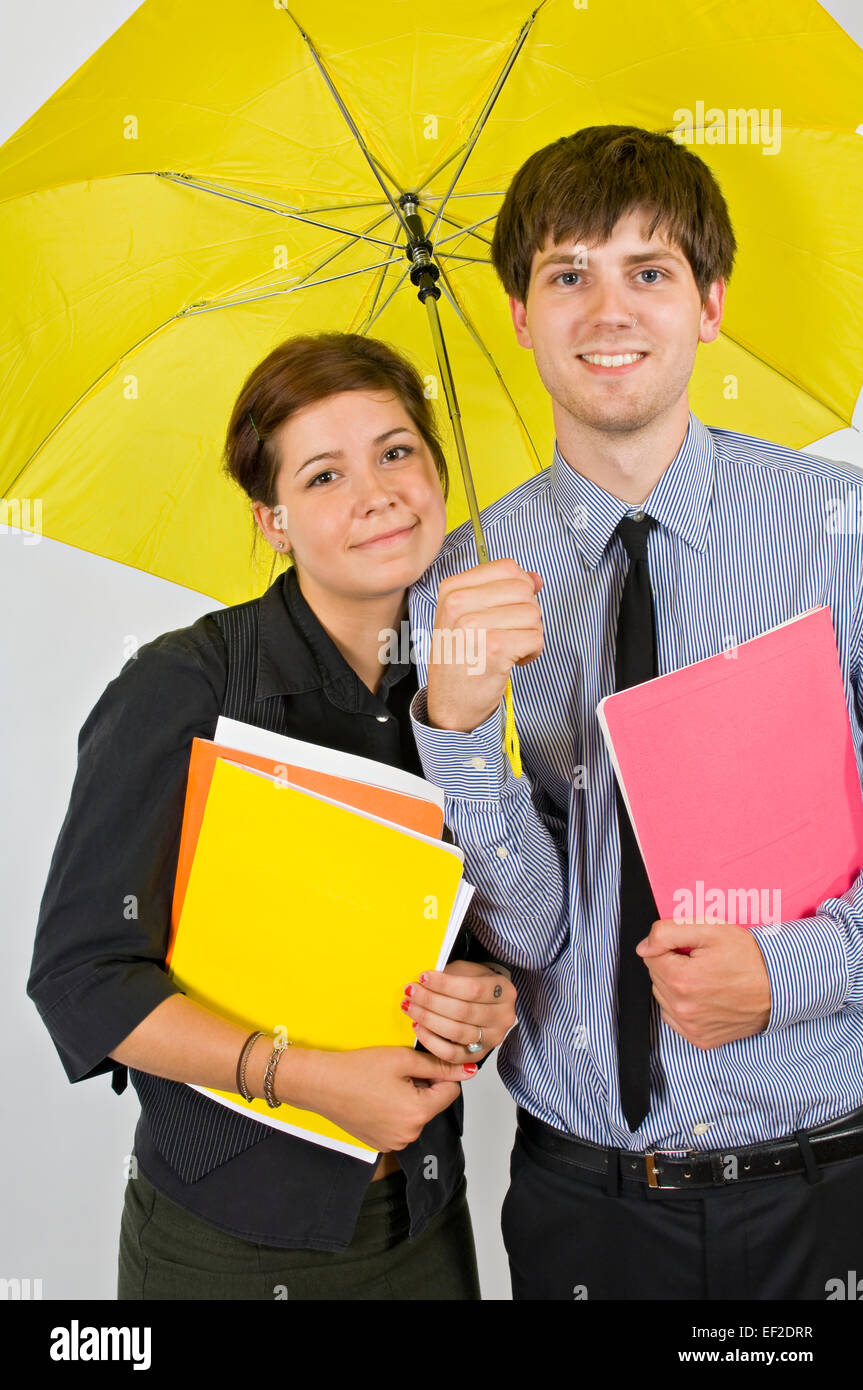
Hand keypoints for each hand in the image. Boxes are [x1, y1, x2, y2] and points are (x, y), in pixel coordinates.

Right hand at [281, 1046, 474, 1152]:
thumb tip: (467, 1069)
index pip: (451, 1092)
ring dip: (409, 1098)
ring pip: (417, 1114)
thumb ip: (439, 1064)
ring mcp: (394, 1143)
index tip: (419, 1065)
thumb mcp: (403, 1059)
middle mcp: (409, 1134)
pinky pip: (401, 1124)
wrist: (322, 1084)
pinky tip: (376, 1098)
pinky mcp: (381, 1144)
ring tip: (383, 1086)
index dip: (438, 1073)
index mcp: (418, 1113)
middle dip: (422, 1086)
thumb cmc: (358, 1069)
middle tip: (396, 1074)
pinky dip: (395, 1111)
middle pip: (433, 1104)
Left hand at [401, 960, 517, 1062]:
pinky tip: (418, 1027)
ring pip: (456, 1033)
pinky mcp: (478, 1056)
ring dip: (428, 1020)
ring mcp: (492, 1039)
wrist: (487, 1002)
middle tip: (410, 992)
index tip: (423, 977)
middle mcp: (503, 1018)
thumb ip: (449, 975)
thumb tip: (422, 982)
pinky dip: (431, 1042)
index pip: (473, 989)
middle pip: (463, 1012)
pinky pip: (451, 1055)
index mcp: (505, 992)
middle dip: (431, 1001)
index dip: (445, 984)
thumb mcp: (467, 970)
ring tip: (410, 1007)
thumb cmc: (475, 983)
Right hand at [426, 558, 543, 732]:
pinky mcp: (494, 647)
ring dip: (530, 635)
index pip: (507, 567)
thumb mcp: (468, 618)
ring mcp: (474, 625)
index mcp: (451, 590)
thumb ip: (501, 592)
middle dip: (527, 613)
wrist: (449, 706)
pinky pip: (536, 637)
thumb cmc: (460, 662)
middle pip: (524, 589)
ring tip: (509, 650)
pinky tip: (514, 661)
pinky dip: (532, 652)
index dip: (520, 588)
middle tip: (509, 634)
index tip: (508, 611)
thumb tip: (535, 578)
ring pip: (533, 613)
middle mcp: (459, 604)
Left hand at [636, 920, 771, 1048]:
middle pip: (656, 976)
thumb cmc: (748, 957)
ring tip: (705, 979)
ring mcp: (691, 1027)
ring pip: (664, 997)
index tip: (691, 947)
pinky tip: (704, 996)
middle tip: (702, 961)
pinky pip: (675, 1019)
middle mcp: (683, 1008)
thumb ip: (668, 932)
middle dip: (672, 965)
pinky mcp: (701, 1039)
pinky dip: (683, 1006)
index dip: (669, 946)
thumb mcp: (710, 929)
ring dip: (676, 986)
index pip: (651, 955)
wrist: (779, 987)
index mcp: (681, 979)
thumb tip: (643, 947)